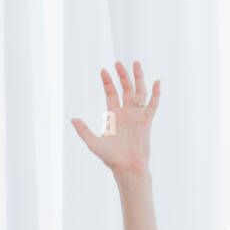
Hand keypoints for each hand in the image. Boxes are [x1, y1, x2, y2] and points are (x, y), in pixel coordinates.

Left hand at [72, 61, 158, 176]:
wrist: (127, 167)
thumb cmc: (110, 157)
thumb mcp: (93, 143)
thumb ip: (84, 131)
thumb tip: (72, 119)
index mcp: (113, 116)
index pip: (111, 94)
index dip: (108, 82)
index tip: (103, 70)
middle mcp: (126, 113)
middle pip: (125, 89)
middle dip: (122, 76)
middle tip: (118, 63)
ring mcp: (137, 116)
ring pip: (139, 92)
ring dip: (138, 78)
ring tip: (136, 64)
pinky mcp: (146, 121)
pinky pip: (152, 105)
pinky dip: (155, 94)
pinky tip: (156, 82)